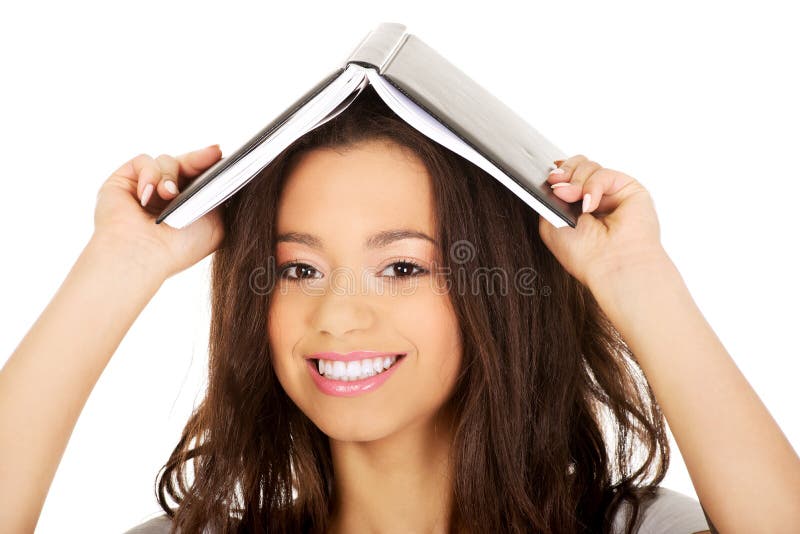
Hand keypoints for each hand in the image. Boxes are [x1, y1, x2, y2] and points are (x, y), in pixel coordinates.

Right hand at [92, 145, 224, 279]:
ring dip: (170, 176)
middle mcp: (166, 196)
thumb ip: (222, 199)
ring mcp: (146, 187)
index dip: (212, 165)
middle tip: (213, 154)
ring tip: (169, 195)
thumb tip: (231, 176)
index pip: (201, 177)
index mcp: (187, 205)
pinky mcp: (124, 180)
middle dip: (199, 160)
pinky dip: (149, 174)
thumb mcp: (215, 225)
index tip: (223, 156)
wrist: (141, 256)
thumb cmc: (179, 247)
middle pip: (186, 163)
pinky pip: (144, 161)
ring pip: (167, 160)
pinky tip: (147, 195)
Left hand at [538, 154, 670, 290]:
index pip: (565, 177)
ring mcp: (611, 193)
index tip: (548, 178)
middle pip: (576, 165)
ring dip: (576, 182)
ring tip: (574, 202)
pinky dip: (593, 187)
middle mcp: (594, 198)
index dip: (556, 173)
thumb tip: (553, 178)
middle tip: (557, 187)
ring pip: (589, 166)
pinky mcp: (628, 188)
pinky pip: (604, 174)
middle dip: (563, 173)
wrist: (611, 266)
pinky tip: (590, 205)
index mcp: (575, 207)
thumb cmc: (583, 255)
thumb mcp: (550, 225)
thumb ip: (548, 199)